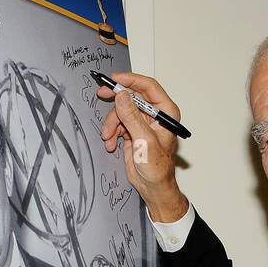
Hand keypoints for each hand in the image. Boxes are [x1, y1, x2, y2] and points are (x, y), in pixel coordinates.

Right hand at [98, 71, 188, 222]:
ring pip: (121, 111)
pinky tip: (111, 144)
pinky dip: (111, 133)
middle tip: (102, 94)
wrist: (153, 187)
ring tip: (108, 137)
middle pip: (132, 96)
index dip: (131, 80)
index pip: (148, 87)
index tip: (115, 79)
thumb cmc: (157, 168)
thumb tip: (122, 96)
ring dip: (112, 123)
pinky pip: (118, 124)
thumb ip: (132, 117)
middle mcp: (154, 115)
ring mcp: (142, 123)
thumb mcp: (144, 140)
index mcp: (165, 112)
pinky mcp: (132, 132)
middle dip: (116, 99)